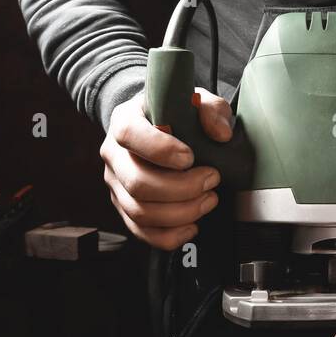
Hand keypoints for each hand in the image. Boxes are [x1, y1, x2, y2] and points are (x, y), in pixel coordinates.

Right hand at [100, 88, 231, 249]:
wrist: (156, 126)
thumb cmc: (176, 114)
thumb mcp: (197, 100)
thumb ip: (212, 110)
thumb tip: (221, 134)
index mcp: (125, 120)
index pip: (130, 135)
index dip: (160, 150)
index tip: (190, 157)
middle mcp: (114, 154)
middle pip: (137, 182)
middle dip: (182, 188)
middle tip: (212, 180)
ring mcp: (116, 183)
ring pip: (140, 211)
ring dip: (181, 212)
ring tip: (209, 200)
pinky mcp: (124, 206)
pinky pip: (141, 231)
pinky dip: (169, 235)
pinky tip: (192, 226)